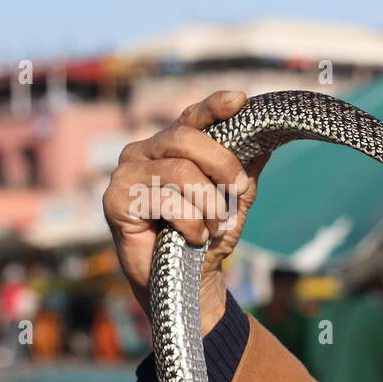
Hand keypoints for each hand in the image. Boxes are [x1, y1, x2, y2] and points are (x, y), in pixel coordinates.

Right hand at [102, 90, 269, 333]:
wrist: (187, 281)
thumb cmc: (207, 236)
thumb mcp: (234, 201)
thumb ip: (244, 171)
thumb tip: (267, 141)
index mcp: (171, 146)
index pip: (192, 118)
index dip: (213, 106)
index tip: (238, 100)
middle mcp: (144, 152)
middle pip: (186, 137)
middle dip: (222, 165)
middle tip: (237, 192)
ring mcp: (126, 174)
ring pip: (180, 170)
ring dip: (209, 203)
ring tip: (214, 225)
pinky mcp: (115, 200)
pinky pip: (165, 199)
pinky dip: (191, 222)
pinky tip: (193, 237)